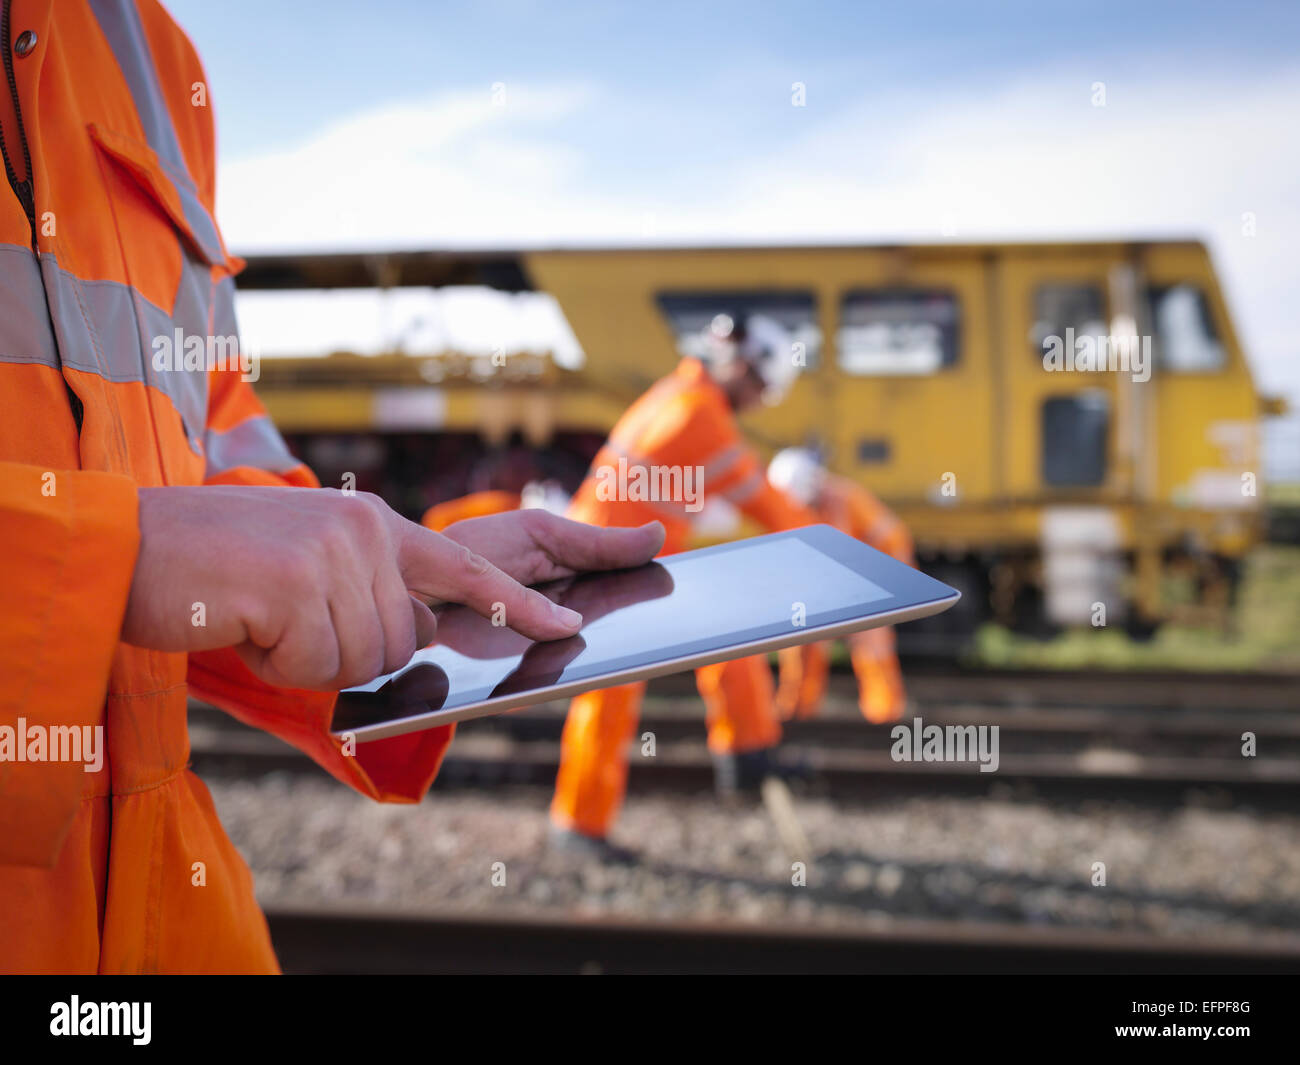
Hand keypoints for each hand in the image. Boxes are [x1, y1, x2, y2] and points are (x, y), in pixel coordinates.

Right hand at [122, 487, 661, 690]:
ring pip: (364, 661)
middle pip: (401, 644)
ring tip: (262, 613)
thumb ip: (369, 588)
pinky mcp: (301, 584)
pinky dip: (277, 661)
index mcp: (373, 523)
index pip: (465, 570)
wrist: (130, 545)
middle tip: (283, 618)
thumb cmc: (215, 565)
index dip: (518, 604)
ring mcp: (337, 555)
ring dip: (307, 658)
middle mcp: (366, 532)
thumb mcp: (307, 561)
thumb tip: (413, 632)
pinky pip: (317, 666)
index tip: (567, 626)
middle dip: (343, 653)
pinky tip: (245, 620)